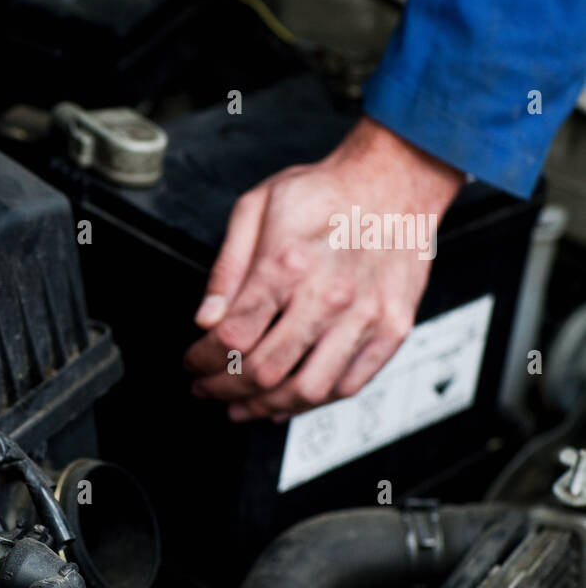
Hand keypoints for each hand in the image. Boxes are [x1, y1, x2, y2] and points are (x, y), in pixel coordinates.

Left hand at [183, 117, 463, 420]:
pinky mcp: (392, 329)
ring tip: (242, 406)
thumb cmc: (326, 191)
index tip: (193, 363)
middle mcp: (329, 296)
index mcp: (287, 264)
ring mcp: (365, 317)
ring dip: (265, 407)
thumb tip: (205, 320)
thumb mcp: (256, 207)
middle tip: (208, 389)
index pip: (232, 337)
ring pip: (307, 389)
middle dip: (224, 389)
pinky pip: (349, 385)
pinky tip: (288, 401)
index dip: (203, 361)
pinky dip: (313, 403)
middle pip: (264, 371)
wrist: (395, 179)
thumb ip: (227, 268)